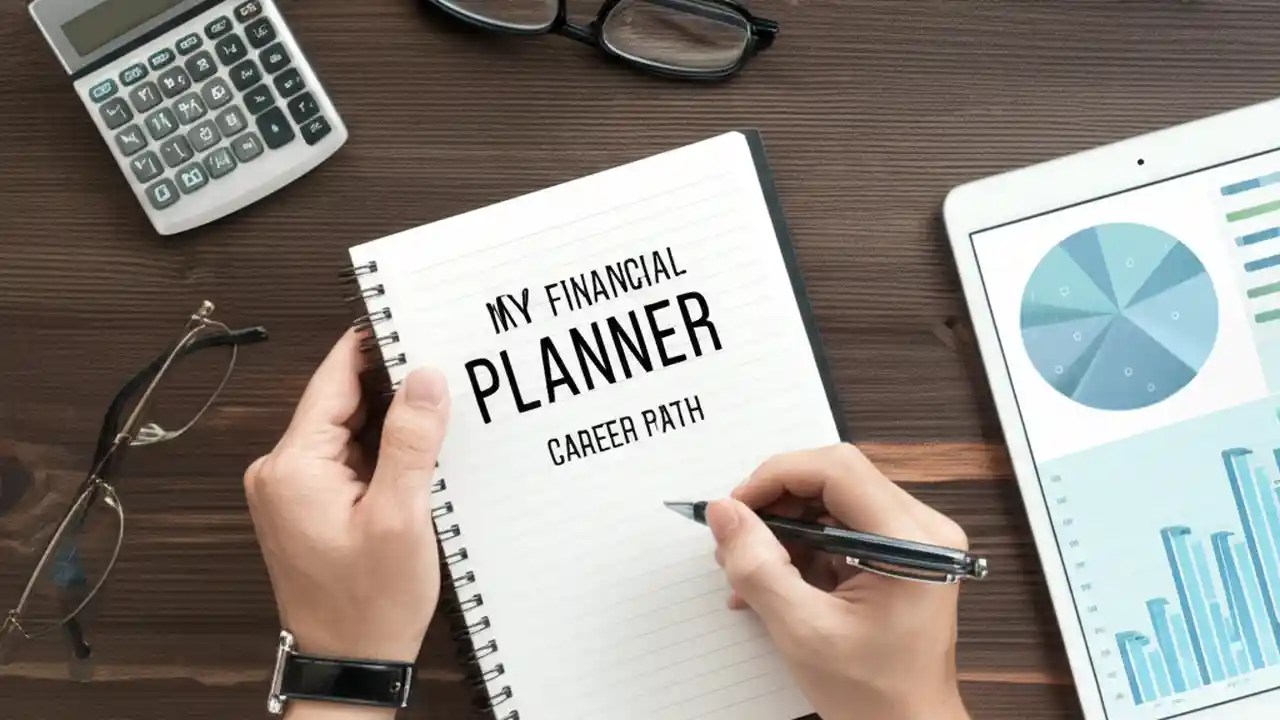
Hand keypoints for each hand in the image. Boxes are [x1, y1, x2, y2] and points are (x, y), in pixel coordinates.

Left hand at [244, 330, 450, 716]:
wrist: (348, 665)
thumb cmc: (366, 605)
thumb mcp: (400, 518)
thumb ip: (411, 442)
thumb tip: (424, 379)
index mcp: (292, 466)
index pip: (334, 379)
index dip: (374, 345)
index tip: (410, 319)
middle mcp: (280, 471)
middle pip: (341, 402)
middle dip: (392, 385)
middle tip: (442, 370)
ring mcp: (291, 489)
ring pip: (348, 429)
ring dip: (390, 421)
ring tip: (438, 414)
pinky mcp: (307, 505)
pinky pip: (347, 457)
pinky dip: (381, 450)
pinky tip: (417, 454)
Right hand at [707, 444, 970, 719]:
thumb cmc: (873, 695)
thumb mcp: (803, 632)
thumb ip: (758, 567)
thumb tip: (723, 512)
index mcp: (911, 541)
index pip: (838, 470)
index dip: (777, 477)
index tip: (735, 508)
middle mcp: (921, 529)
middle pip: (834, 480)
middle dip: (776, 505)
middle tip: (735, 540)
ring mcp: (913, 541)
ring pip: (833, 502)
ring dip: (784, 529)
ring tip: (747, 569)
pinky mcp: (899, 555)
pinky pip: (841, 528)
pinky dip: (801, 548)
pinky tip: (771, 582)